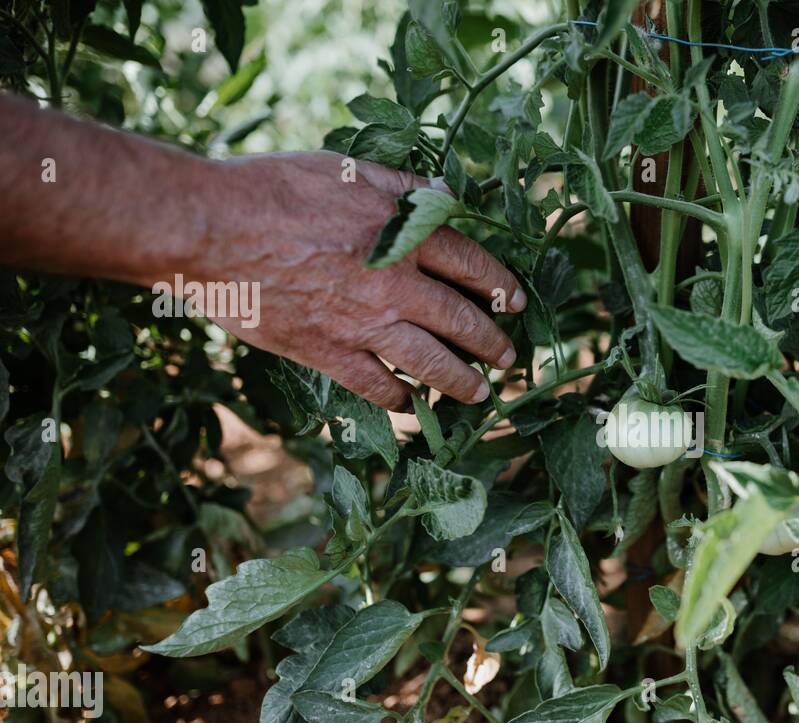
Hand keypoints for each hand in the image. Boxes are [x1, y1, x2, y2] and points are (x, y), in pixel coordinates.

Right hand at [197, 151, 523, 409]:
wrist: (210, 229)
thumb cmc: (273, 188)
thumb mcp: (346, 170)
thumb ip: (401, 186)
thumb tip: (446, 192)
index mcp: (404, 236)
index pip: (471, 265)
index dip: (500, 285)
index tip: (516, 301)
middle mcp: (395, 285)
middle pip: (462, 321)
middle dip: (492, 344)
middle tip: (508, 358)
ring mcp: (363, 324)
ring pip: (431, 363)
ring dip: (462, 382)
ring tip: (481, 393)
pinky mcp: (327, 352)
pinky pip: (377, 387)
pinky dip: (400, 400)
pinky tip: (412, 406)